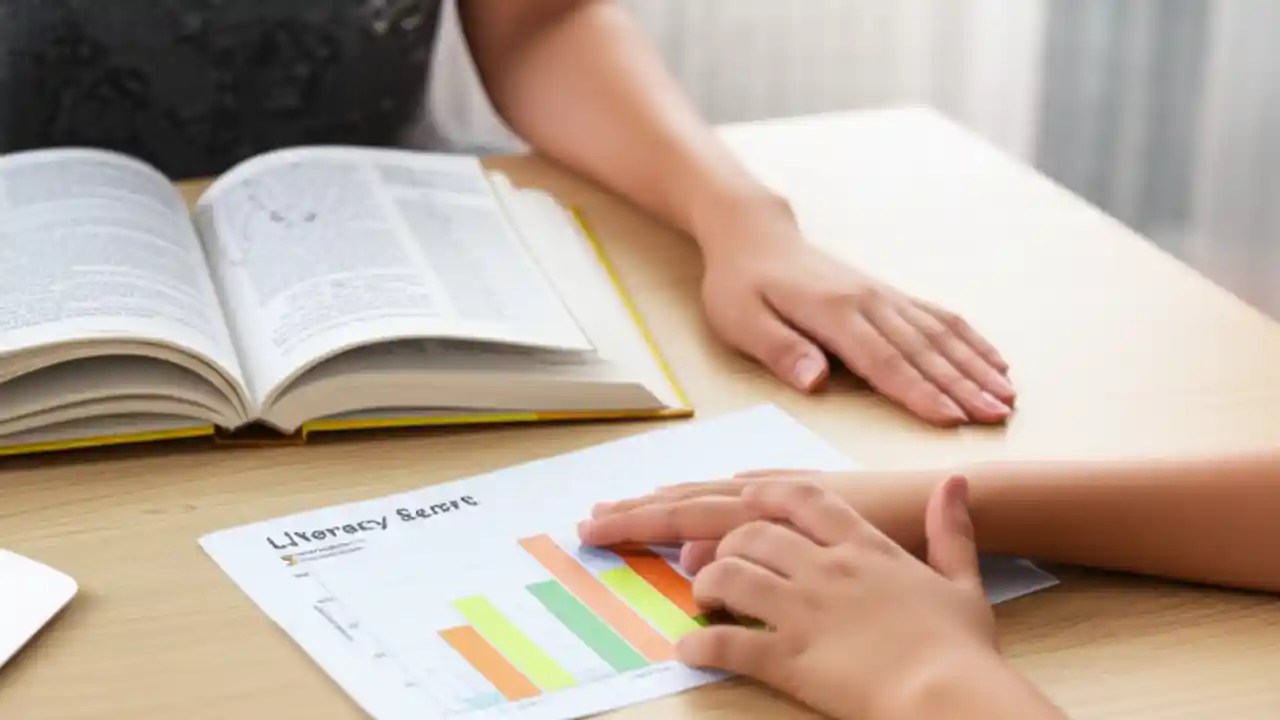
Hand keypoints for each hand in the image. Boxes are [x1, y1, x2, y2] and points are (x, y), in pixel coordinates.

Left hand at [581, 478, 1049, 718]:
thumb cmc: (961, 646)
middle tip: (688, 550)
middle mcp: (824, 566)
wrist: (955, 695)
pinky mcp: (790, 657)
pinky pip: (730, 642)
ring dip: (702, 582)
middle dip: (712, 537)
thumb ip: (951, 528)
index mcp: (861, 543)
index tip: (724, 495)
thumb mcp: (961, 577)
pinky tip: (686, 647)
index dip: (753, 492)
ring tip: (696, 596)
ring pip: (728, 573)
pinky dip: (701, 643)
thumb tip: (958, 484)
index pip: (793, 496)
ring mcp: (804, 609)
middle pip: (746, 528)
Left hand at [696, 195, 1014, 424]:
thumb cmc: (740, 285)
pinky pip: (939, 317)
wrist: (754, 235)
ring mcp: (883, 297)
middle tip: (997, 417)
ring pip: (939, 335)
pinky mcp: (888, 296)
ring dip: (976, 367)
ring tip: (1008, 398)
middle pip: (923, 351)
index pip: (882, 361)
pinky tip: (995, 362)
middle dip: (963, 386)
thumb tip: (816, 383)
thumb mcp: (741, 320)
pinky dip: (971, 341)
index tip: (952, 420)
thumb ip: (781, 350)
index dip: (918, 393)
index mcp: (832, 313)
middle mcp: (867, 302)